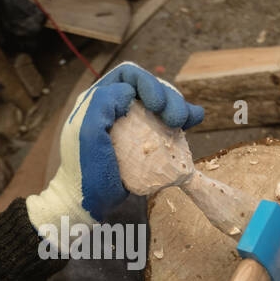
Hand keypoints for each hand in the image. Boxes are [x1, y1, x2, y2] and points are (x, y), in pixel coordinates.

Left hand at [26, 62, 203, 241]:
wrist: (88, 204)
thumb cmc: (85, 172)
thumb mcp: (87, 134)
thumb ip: (102, 104)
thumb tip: (129, 92)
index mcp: (98, 100)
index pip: (128, 76)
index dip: (147, 82)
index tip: (157, 105)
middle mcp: (115, 107)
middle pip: (149, 89)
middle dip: (169, 97)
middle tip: (178, 119)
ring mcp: (130, 125)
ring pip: (160, 104)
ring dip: (178, 107)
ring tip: (188, 121)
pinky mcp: (142, 141)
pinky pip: (165, 123)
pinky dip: (182, 120)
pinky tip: (194, 122)